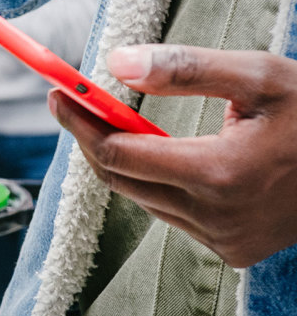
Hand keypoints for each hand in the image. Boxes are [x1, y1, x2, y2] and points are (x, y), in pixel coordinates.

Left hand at [48, 44, 296, 267]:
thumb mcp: (259, 75)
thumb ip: (186, 67)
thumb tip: (116, 63)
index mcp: (219, 173)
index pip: (116, 154)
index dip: (79, 121)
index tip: (56, 92)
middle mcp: (216, 216)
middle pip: (119, 180)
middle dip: (91, 138)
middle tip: (73, 101)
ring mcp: (225, 240)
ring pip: (143, 198)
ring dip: (124, 161)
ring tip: (118, 120)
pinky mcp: (233, 252)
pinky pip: (172, 214)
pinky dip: (157, 183)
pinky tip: (166, 155)